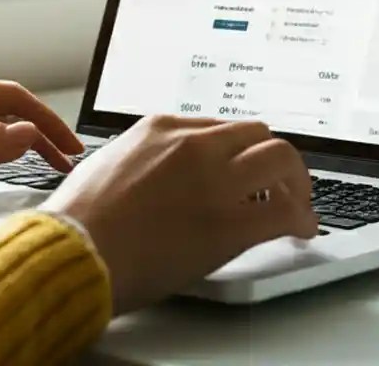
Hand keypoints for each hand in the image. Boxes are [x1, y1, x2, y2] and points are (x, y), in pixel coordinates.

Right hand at [40, 115, 317, 313]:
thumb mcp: (108, 163)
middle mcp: (195, 146)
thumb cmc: (79, 219)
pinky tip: (303, 229)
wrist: (74, 250)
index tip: (246, 167)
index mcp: (163, 128)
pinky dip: (302, 218)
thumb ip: (143, 158)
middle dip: (275, 159)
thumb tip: (156, 171)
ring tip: (299, 203)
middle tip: (282, 182)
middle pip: (258, 135)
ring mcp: (215, 180)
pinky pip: (285, 211)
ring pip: (281, 159)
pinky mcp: (229, 222)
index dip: (239, 151)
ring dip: (296, 181)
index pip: (221, 128)